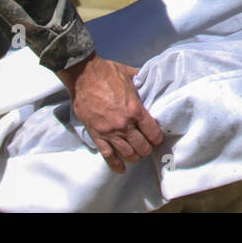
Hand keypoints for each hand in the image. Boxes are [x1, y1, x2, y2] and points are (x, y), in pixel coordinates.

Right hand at [59, 55, 163, 173]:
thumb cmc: (107, 73)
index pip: (153, 133)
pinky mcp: (96, 134)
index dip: (158, 138)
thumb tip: (149, 84)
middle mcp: (124, 125)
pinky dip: (115, 164)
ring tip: (137, 154)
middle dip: (147, 148)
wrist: (83, 75)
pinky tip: (121, 169)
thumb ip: (141, 84)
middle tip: (148, 146)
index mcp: (136, 110)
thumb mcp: (131, 76)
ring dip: (135, 156)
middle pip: (142, 147)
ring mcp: (110, 132)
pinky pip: (107, 155)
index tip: (157, 138)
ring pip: (127, 153)